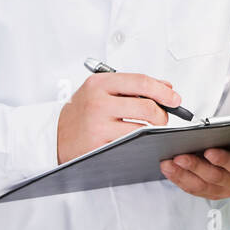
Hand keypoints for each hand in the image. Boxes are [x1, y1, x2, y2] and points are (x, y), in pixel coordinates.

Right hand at [57, 72, 179, 164]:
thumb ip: (132, 86)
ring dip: (153, 130)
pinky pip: (130, 144)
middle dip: (162, 114)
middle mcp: (98, 103)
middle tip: (164, 118)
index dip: (163, 91)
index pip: (141, 82)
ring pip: (141, 128)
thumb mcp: (101, 89)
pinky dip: (140, 143)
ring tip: (151, 129)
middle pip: (146, 107)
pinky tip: (139, 140)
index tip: (175, 99)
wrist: (53, 135)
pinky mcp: (98, 146)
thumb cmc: (81, 111)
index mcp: (99, 84)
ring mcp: (98, 126)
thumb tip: (166, 88)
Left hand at [159, 135, 229, 199]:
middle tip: (179, 157)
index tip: (209, 152)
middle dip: (195, 166)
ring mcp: (226, 190)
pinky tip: (170, 172)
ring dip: (183, 175)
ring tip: (168, 164)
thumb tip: (221, 123)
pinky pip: (195, 190)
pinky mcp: (214, 193)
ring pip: (202, 186)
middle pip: (215, 177)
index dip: (224, 160)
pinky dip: (181, 180)